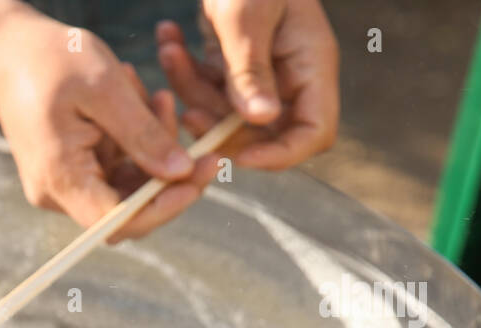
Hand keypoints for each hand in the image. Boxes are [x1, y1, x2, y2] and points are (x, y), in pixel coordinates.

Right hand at [0, 0, 220, 241]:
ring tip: (157, 97)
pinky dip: (137, 140)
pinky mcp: (72, 169)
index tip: (200, 174)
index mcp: (60, 179)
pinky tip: (139, 102)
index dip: (163, 206)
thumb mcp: (105, 88)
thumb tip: (181, 174)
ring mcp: (64, 183)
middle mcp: (58, 192)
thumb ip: (143, 134)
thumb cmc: (51, 59)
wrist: (6, 48)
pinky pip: (117, 167)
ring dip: (154, 148)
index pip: (119, 220)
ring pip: (127, 185)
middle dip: (167, 176)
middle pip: (127, 209)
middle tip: (201, 140)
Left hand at [157, 0, 339, 168]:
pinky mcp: (232, 61)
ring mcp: (262, 69)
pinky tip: (168, 38)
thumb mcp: (246, 17)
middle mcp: (291, 74)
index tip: (237, 157)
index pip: (312, 133)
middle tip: (186, 115)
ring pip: (224, 113)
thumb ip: (251, 69)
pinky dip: (184, 70)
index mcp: (311, 64)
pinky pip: (207, 86)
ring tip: (169, 53)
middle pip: (261, 133)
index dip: (280, 155)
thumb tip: (260, 119)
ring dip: (191, 91)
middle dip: (220, 128)